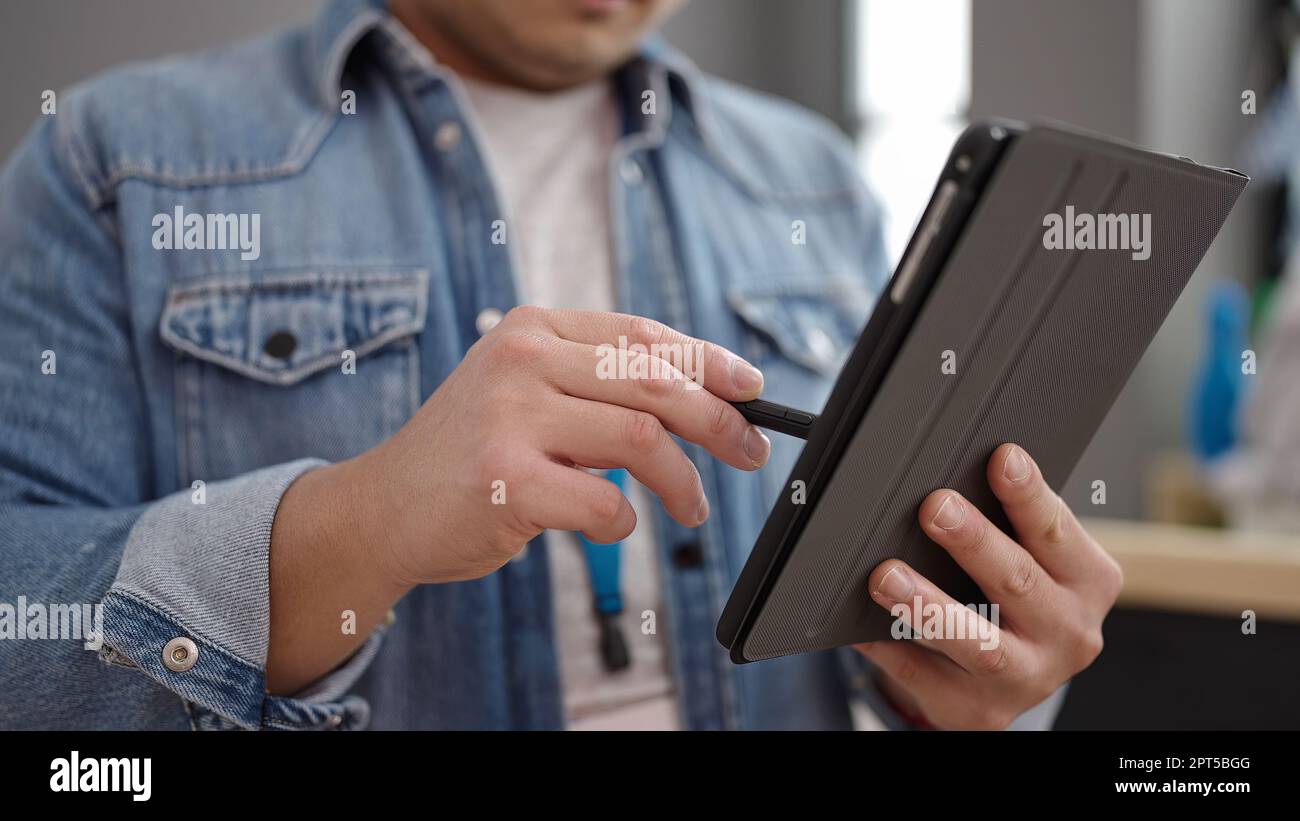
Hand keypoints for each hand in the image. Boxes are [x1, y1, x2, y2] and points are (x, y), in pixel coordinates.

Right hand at [269, 307, 769, 690]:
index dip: (709, 361)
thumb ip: (595, 385)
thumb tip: (704, 397)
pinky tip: (612, 527)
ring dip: (684, 482)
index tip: (751, 388)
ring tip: (693, 508)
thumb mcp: (525, 392)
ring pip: (643, 439)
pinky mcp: (504, 478)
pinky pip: (604, 503)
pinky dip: (624, 523)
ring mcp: (510, 416)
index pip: (643, 335)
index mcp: (532, 328)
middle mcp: (521, 358)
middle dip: (719, 421)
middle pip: (657, 382)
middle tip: (749, 453)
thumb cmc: (470, 454)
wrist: (382, 508)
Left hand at [854, 443, 1123, 729]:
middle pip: (1018, 583)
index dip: (1028, 495)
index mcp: (1089, 582)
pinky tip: (859, 625)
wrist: (1018, 673)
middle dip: (975, 542)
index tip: (1002, 458)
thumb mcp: (1035, 555)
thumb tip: (947, 473)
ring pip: (976, 642)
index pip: (1056, 531)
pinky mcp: (979, 710)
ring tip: (886, 574)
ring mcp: (1026, 678)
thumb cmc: (1022, 593)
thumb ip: (1010, 521)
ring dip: (928, 606)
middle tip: (936, 507)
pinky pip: (923, 675)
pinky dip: (890, 647)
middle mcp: (1068, 633)